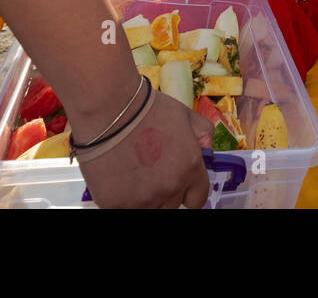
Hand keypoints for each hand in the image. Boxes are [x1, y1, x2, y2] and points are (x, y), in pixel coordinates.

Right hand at [77, 90, 213, 207]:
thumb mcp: (184, 114)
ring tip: (131, 174)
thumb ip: (202, 133)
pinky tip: (115, 178)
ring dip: (142, 197)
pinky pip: (122, 208)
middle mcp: (170, 187)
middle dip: (164, 191)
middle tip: (149, 172)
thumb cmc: (146, 109)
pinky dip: (119, 198)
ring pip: (148, 209)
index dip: (188, 191)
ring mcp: (142, 199)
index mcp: (190, 168)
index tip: (178, 185)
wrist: (110, 110)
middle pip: (172, 204)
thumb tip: (207, 147)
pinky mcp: (116, 204)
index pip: (197, 199)